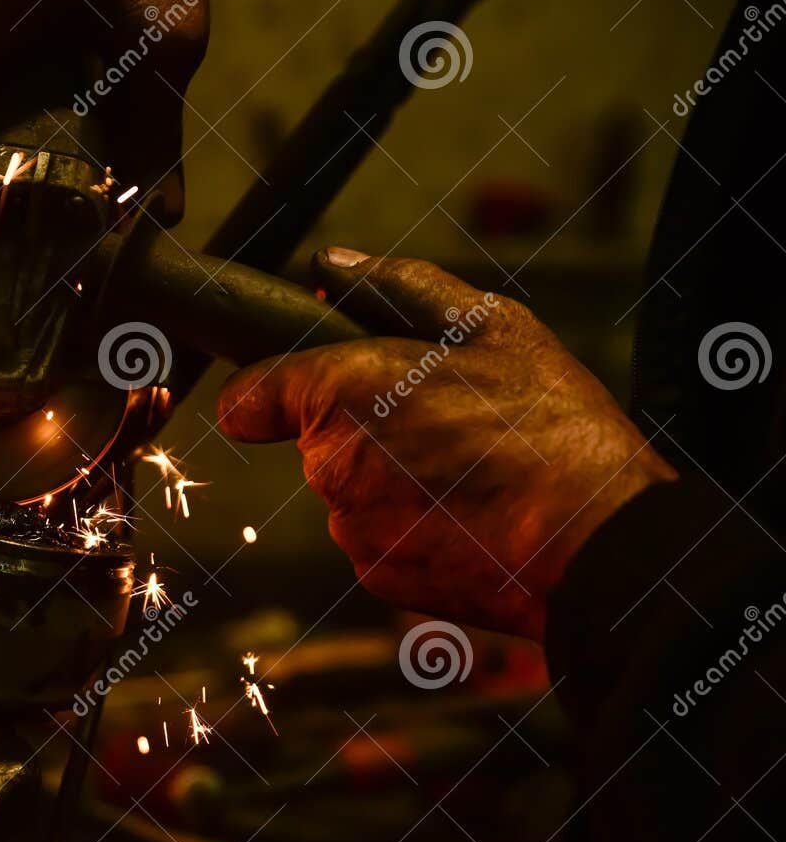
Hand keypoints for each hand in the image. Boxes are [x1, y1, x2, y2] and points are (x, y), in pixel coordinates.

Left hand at [217, 248, 677, 640]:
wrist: (593, 540)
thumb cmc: (549, 428)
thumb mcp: (488, 325)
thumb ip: (394, 289)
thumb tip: (331, 267)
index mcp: (340, 394)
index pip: (247, 396)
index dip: (270, 390)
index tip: (291, 390)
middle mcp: (330, 465)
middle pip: (316, 441)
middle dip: (364, 427)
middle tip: (444, 419)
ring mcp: (351, 527)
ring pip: (351, 491)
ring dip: (393, 478)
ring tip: (470, 469)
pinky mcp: (377, 575)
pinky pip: (379, 538)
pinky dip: (414, 526)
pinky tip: (470, 512)